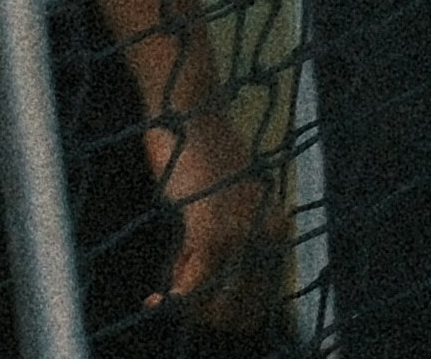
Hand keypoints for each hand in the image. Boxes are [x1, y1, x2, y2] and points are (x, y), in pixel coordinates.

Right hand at [144, 81, 283, 329]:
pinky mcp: (212, 233)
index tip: (195, 309)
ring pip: (218, 303)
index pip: (262, 293)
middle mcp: (269, 233)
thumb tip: (186, 284)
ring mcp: (242, 234)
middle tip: (174, 305)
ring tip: (160, 301)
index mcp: (276, 225)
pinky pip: (192, 289)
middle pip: (244, 306)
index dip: (227, 309)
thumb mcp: (213, 204)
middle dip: (208, 316)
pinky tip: (153, 302)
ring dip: (187, 311)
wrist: (188, 115)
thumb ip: (213, 240)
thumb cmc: (195, 157)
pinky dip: (172, 302)